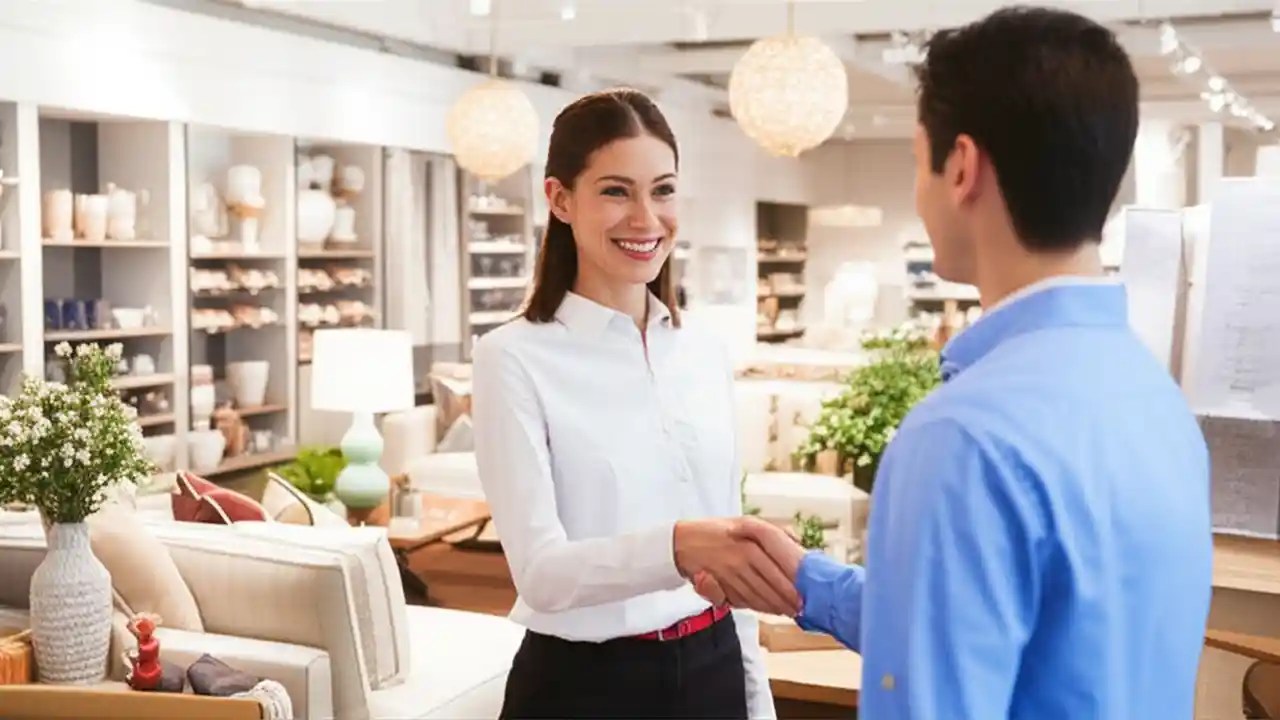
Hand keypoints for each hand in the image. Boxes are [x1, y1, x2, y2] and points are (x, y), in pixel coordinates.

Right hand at [673, 517, 801, 616]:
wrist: (682, 542)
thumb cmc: (718, 532)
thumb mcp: (746, 523)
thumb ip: (774, 531)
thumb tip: (798, 541)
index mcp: (753, 541)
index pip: (781, 566)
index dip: (794, 583)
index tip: (807, 592)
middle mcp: (743, 556)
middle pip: (772, 585)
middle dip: (788, 599)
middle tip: (802, 608)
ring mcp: (731, 572)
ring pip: (759, 596)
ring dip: (775, 606)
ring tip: (789, 611)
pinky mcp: (719, 586)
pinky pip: (743, 600)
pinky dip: (758, 607)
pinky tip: (768, 609)